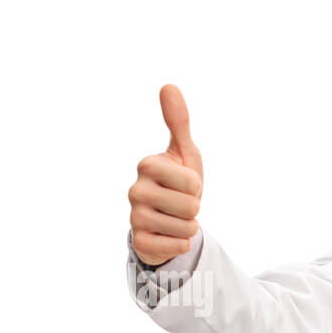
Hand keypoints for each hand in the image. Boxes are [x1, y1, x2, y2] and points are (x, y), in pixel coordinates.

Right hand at [128, 84, 203, 266]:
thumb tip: (169, 86)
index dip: (196, 186)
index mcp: (147, 166)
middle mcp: (135, 190)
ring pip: (187, 228)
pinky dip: (182, 243)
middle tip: (181, 204)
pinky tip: (170, 235)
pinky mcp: (140, 242)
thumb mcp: (184, 152)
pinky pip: (178, 246)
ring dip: (189, 226)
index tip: (184, 184)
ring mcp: (135, 217)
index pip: (191, 182)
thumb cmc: (179, 182)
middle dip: (195, 208)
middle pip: (191, 206)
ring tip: (176, 218)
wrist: (168, 218)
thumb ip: (179, 122)